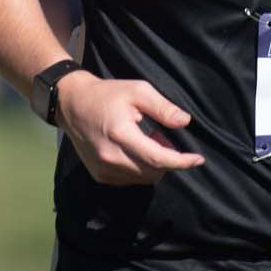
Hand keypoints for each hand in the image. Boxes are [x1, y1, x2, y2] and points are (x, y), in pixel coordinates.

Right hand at [56, 72, 204, 185]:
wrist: (72, 104)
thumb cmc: (107, 94)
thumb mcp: (138, 91)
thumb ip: (163, 107)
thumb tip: (184, 122)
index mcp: (121, 135)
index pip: (158, 158)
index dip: (182, 162)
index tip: (198, 160)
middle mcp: (111, 157)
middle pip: (153, 172)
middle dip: (168, 160)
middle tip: (163, 137)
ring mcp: (103, 169)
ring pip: (143, 178)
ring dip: (154, 165)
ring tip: (149, 141)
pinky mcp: (99, 175)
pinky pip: (129, 180)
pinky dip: (140, 169)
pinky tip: (136, 150)